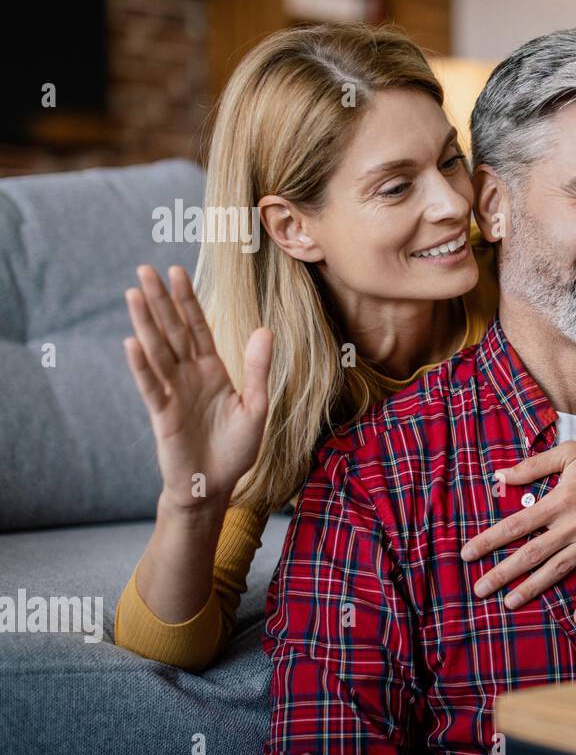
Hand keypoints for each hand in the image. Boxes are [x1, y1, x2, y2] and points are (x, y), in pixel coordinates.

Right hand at [123, 265, 272, 511]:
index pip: (197, 328)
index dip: (187, 301)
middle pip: (172, 332)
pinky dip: (142, 366)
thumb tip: (265, 330)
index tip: (176, 271)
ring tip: (134, 293)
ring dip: (145, 323)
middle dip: (161, 301)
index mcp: (212, 371)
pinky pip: (151, 386)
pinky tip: (132, 342)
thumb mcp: (256, 408)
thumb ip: (257, 370)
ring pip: (157, 351)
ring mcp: (173, 393)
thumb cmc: (235, 449)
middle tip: (144, 269)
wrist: (215, 485)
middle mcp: (189, 376)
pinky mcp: (162, 415)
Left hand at [461, 430, 575, 623]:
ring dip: (533, 588)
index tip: (468, 554)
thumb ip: (533, 466)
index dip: (490, 540)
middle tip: (480, 589)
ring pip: (557, 570)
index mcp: (559, 501)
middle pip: (531, 554)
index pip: (516, 525)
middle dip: (502, 573)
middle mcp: (572, 526)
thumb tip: (501, 475)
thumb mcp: (569, 452)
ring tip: (510, 604)